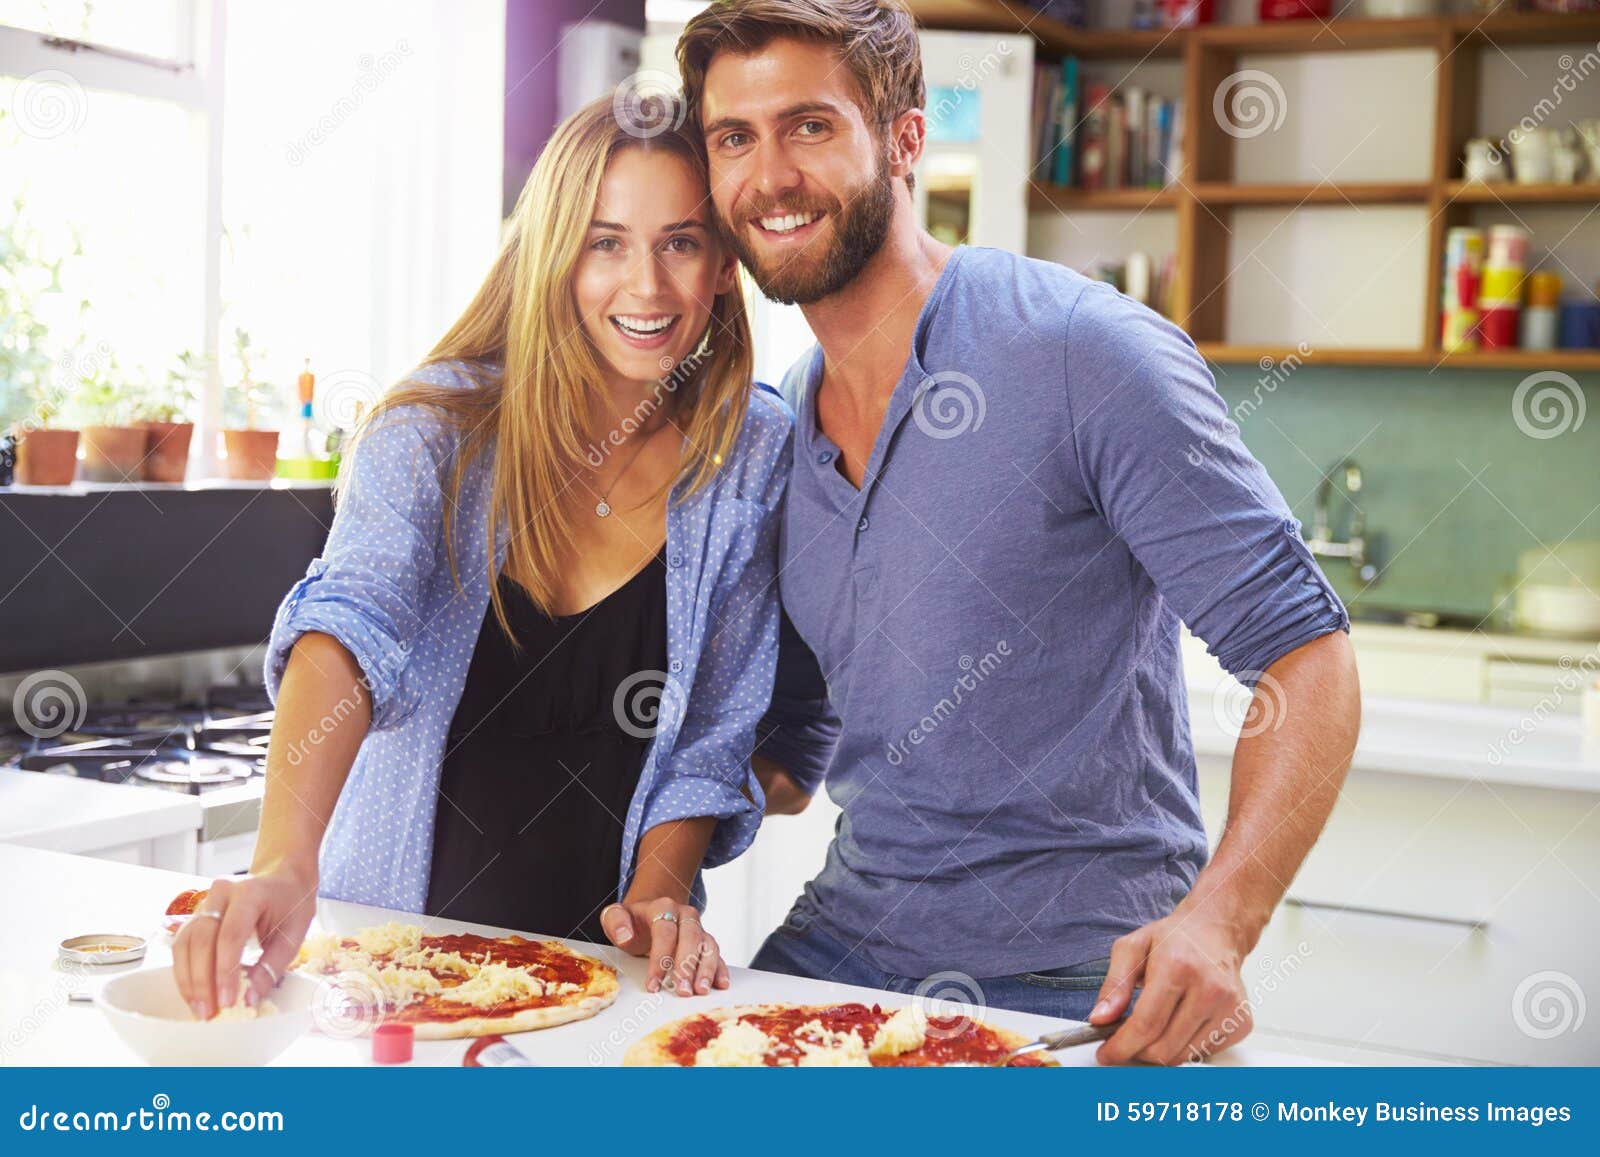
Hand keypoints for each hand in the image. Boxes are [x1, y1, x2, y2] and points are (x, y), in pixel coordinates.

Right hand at [172, 864, 318, 1019]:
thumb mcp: (293, 935)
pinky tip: (194, 992)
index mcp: (250, 893)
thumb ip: (270, 967)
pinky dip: (185, 970)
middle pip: (201, 940)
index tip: (228, 1001)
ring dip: (188, 979)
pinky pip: (183, 944)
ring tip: (199, 1008)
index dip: (225, 972)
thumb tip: (248, 1000)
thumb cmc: (292, 903)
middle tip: (208, 1012)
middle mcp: (221, 893)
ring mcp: (205, 902)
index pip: (230, 935)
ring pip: (184, 943)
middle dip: (202, 981)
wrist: (283, 876)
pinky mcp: (196, 914)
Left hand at [601, 898, 729, 996]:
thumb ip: (615, 922)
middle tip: (682, 991)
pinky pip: (717, 953)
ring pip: (708, 945)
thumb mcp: (615, 916)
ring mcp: (698, 927)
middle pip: (691, 937)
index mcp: (662, 907)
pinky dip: (720, 968)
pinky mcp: (705, 941)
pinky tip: (721, 983)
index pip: (664, 932)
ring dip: (707, 969)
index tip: (653, 984)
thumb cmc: (632, 921)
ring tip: (701, 991)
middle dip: (687, 966)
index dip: (660, 960)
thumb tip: (626, 935)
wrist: (648, 914)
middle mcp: (685, 915)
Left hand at [1089, 909, 1252, 1064]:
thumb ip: (1113, 985)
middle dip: (1136, 1052)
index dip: (1122, 1046)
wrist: (1217, 931)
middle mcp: (1209, 988)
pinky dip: (1183, 1048)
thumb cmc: (1174, 938)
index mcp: (1177, 966)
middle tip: (1125, 1042)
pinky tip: (1178, 1025)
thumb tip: (1099, 1019)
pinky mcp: (1241, 1023)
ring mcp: (1229, 1008)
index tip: (1106, 1054)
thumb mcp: (1132, 949)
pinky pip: (1203, 1054)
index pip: (1147, 1024)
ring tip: (1152, 1030)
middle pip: (1164, 1047)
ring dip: (1159, 1052)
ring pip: (1183, 1056)